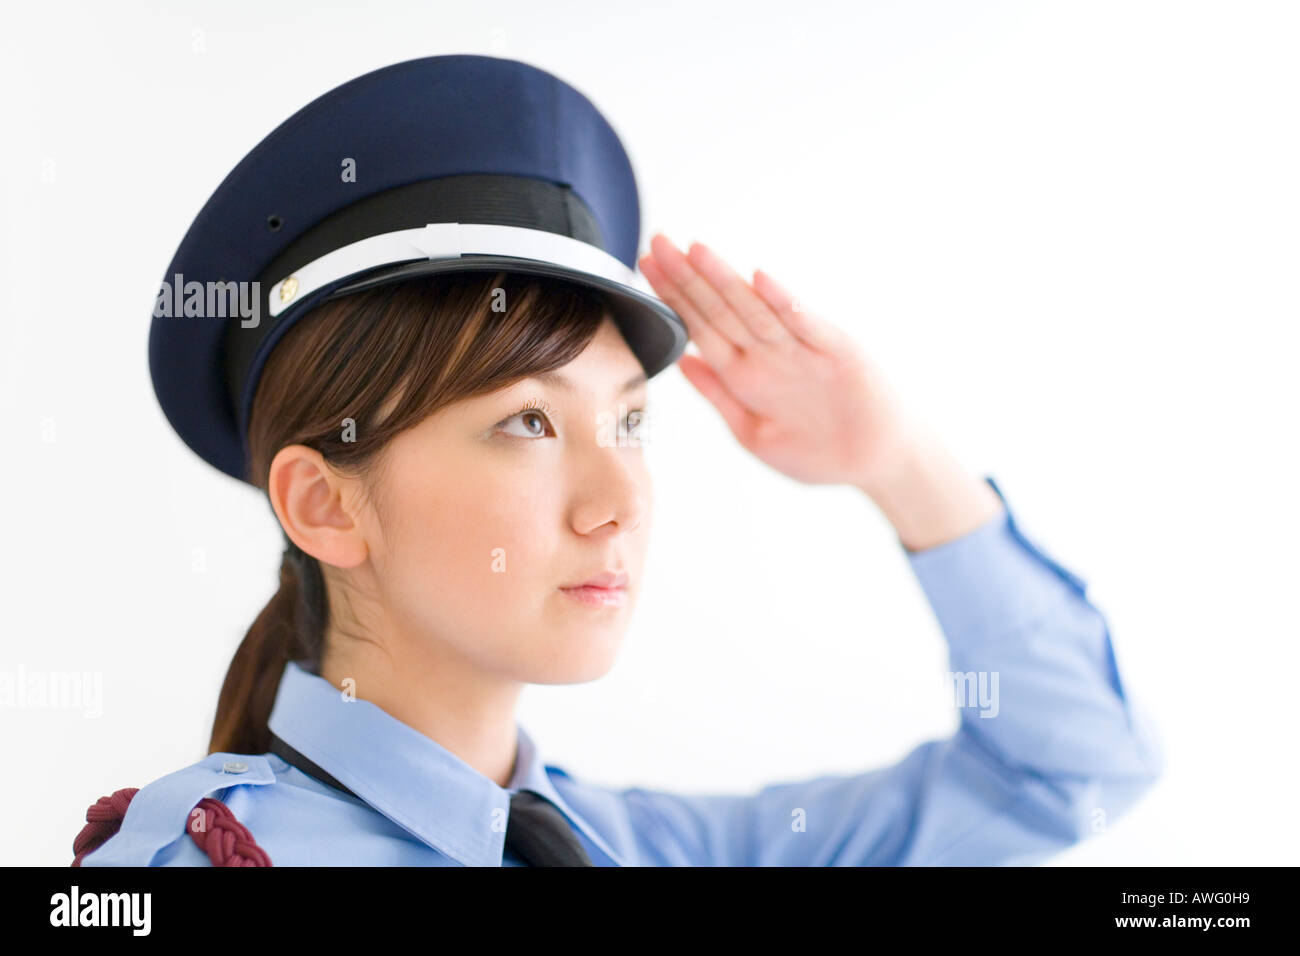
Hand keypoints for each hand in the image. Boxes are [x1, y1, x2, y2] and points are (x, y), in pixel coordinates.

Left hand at [638, 234, 1002, 549]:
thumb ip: (719, 396)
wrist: (876, 460)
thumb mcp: (753, 432)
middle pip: (720, 309)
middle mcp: (768, 354)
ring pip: (755, 310)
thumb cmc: (816, 449)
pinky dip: (785, 303)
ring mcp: (801, 350)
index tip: (643, 267)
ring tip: (695, 250)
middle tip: (656, 242)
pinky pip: (807, 325)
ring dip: (725, 280)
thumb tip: (681, 361)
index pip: (700, 325)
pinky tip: (761, 280)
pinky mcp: (837, 352)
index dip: (672, 296)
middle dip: (686, 277)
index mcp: (744, 372)